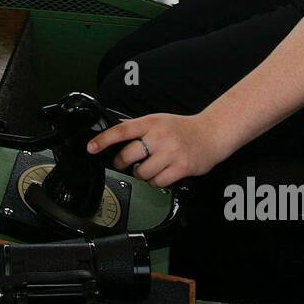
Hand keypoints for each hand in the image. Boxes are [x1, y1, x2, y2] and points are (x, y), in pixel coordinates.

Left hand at [86, 112, 230, 187]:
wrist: (212, 134)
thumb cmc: (183, 129)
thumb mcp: (159, 120)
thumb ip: (139, 127)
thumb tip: (116, 129)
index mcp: (151, 123)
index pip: (121, 130)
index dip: (103, 140)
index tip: (91, 147)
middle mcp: (160, 136)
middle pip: (128, 155)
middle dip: (122, 163)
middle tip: (125, 163)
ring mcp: (171, 152)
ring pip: (142, 172)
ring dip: (141, 174)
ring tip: (149, 168)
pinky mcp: (181, 167)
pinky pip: (157, 182)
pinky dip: (155, 182)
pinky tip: (160, 174)